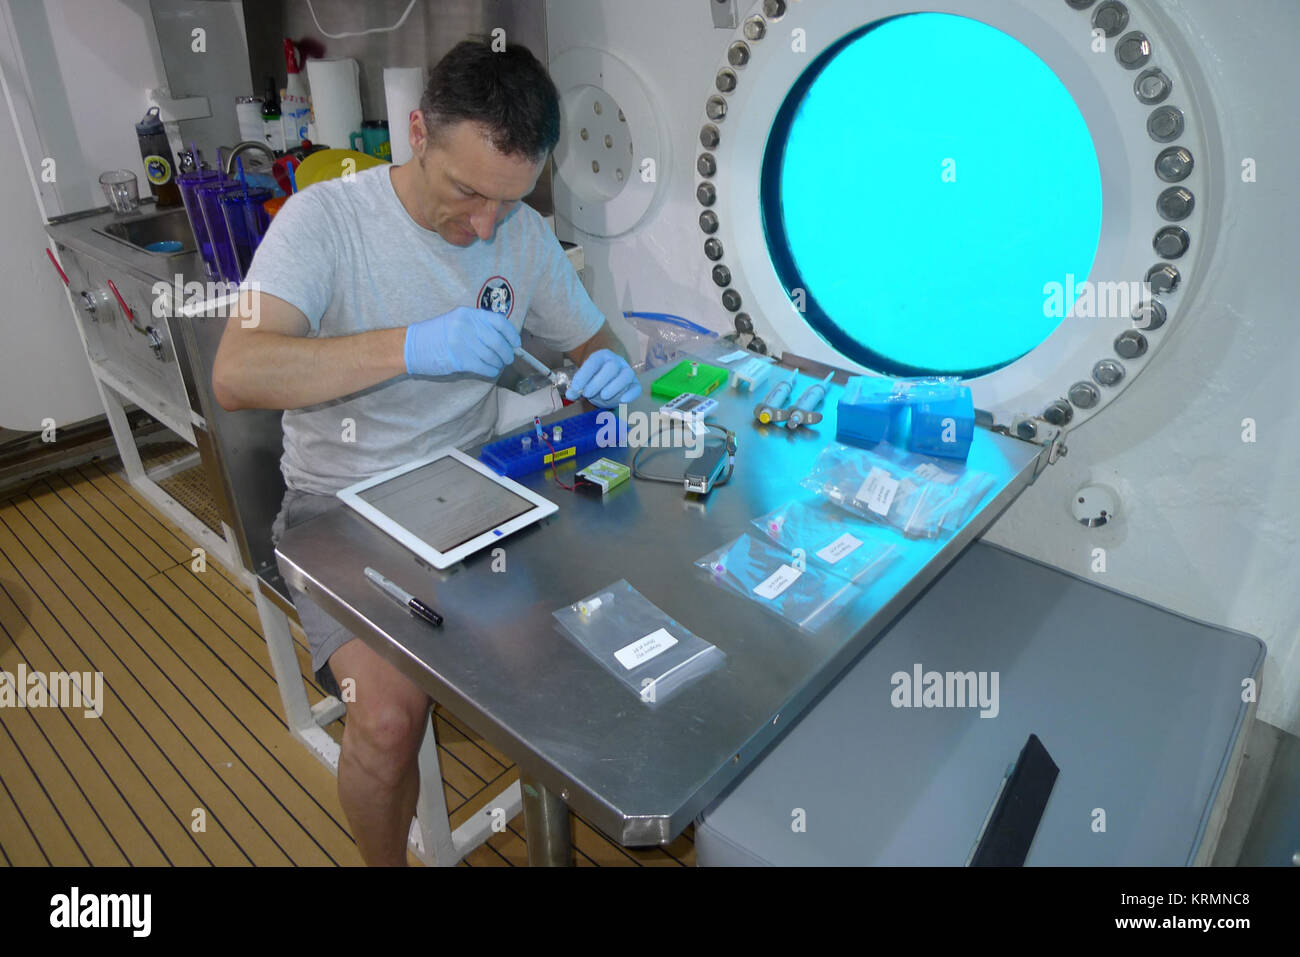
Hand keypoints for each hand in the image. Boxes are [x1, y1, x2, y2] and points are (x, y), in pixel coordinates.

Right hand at [403, 307, 520, 378]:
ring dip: (499, 363)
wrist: (413, 346)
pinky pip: (484, 367)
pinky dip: (491, 371)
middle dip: (507, 352)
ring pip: (492, 356)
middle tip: (508, 358)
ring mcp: (462, 343)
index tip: (516, 343)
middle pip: (497, 341)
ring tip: (498, 365)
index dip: (511, 334)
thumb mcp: (457, 322)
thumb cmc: (436, 335)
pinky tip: (490, 371)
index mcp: (468, 314)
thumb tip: (503, 339)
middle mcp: (466, 326)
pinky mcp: (459, 359)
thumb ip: (478, 326)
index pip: (499, 321)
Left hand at [565, 349, 641, 407]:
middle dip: (598, 382)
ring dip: (614, 387)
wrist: (608, 377)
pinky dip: (631, 394)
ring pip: (626, 375)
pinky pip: (636, 387)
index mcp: (601, 357)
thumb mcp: (583, 381)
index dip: (584, 375)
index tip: (575, 387)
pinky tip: (622, 401)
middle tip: (587, 394)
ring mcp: (627, 371)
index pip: (593, 362)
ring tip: (603, 396)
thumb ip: (576, 388)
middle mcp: (616, 361)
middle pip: (611, 367)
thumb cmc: (594, 379)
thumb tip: (570, 394)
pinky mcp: (634, 384)